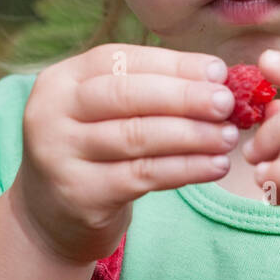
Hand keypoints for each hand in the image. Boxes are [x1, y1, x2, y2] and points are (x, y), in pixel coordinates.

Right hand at [9, 43, 237, 266]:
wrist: (50, 218)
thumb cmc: (94, 152)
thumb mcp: (105, 113)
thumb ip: (149, 92)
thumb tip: (217, 79)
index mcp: (61, 80)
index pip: (120, 60)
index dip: (173, 64)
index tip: (218, 72)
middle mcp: (51, 113)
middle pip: (126, 96)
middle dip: (184, 97)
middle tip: (227, 103)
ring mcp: (60, 155)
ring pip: (138, 136)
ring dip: (192, 135)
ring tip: (229, 136)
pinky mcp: (79, 195)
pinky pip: (143, 176)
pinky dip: (186, 169)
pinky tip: (215, 166)